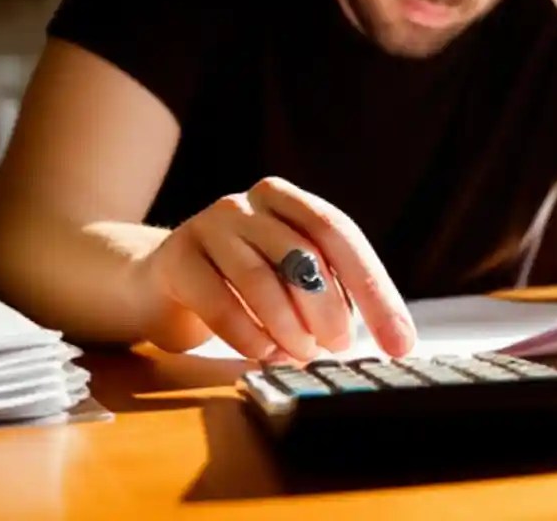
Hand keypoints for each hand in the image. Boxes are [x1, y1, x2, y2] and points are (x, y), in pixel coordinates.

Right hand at [139, 177, 415, 361]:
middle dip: (330, 310)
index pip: (340, 235)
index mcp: (287, 200)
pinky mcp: (175, 259)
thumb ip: (330, 292)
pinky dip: (248, 336)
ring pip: (261, 278)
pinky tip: (264, 355)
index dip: (375, 291)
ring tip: (301, 353)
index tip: (400, 341)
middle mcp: (248, 204)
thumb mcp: (287, 277)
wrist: (156, 284)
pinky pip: (219, 301)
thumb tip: (389, 338)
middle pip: (303, 254)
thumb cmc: (239, 285)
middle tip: (338, 346)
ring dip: (288, 327)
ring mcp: (208, 226)